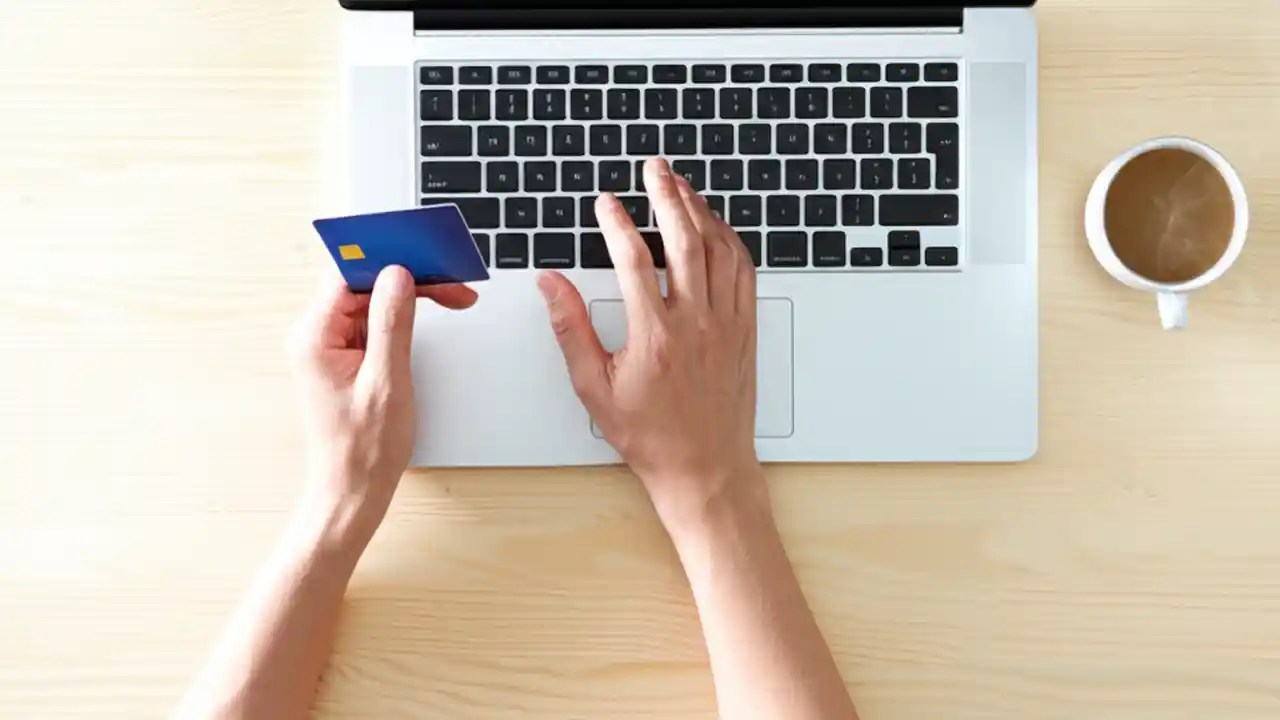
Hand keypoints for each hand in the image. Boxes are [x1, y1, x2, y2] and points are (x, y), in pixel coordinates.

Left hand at [289, 267, 476, 538]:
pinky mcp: (345, 356)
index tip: (426, 255)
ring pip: (371, 299)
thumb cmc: (365, 449)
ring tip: (453, 296)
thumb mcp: (388, 381)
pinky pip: (373, 320)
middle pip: (363, 282)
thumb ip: (392, 323)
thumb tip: (398, 275)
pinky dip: (403, 314)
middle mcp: (315, 336)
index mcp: (315, 338)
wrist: (353, 490)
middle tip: (454, 282)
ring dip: (411, 294)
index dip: (391, 259)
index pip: (350, 275)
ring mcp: (329, 345)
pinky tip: (431, 314)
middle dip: (410, 277)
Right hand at [537, 157, 763, 527]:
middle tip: (654, 168)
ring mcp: (727, 325)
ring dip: (701, 211)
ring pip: (720, 250)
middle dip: (668, 195)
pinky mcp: (746, 331)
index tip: (607, 203)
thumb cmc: (650, 437)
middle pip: (685, 240)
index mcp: (655, 336)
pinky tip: (717, 227)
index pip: (633, 259)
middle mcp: (696, 324)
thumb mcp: (594, 388)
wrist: (705, 468)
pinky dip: (731, 241)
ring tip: (682, 186)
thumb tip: (551, 285)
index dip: (617, 222)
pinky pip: (744, 272)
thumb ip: (570, 329)